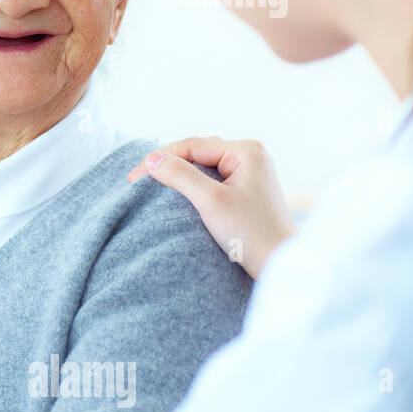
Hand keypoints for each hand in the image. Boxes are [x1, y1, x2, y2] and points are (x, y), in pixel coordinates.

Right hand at [128, 136, 296, 278]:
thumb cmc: (251, 234)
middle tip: (139, 182)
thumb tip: (151, 160)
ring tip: (153, 187)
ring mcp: (250, 172)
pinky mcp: (246, 190)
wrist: (279, 265)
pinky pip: (211, 179)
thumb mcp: (211, 201)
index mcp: (246, 151)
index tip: (133, 179)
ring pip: (202, 165)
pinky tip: (177, 194)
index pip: (192, 145)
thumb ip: (180, 175)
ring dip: (178, 174)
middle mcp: (250, 156)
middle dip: (167, 164)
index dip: (159, 159)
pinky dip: (191, 185)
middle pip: (197, 152)